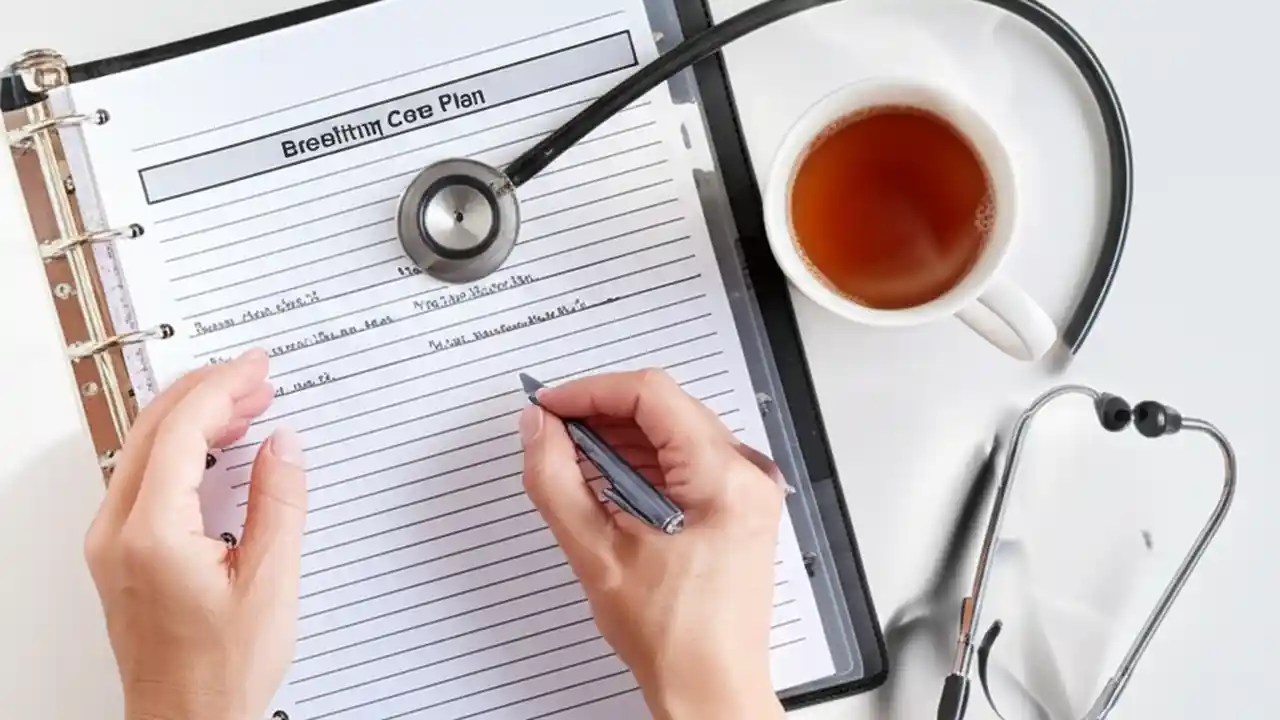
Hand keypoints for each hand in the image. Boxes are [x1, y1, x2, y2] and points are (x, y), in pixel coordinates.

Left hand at [83, 349, 307, 719]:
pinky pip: (144, 478)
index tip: (257, 368)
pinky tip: (217, 449)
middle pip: (154, 429)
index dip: (224, 388)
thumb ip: (279, 503)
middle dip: (208, 391)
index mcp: (151, 533)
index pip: (183, 431)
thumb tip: (284, 444)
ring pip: (144, 450)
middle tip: (257, 375)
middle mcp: (117, 532)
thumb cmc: (221, 672)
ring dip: (194, 417)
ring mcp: (111, 543)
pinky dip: (182, 449)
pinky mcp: (119, 553)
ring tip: (247, 404)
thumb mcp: (270, 582)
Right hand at [518, 369, 786, 719]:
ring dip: (621, 437)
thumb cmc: (671, 637)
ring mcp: (748, 488)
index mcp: (723, 479)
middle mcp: (747, 474)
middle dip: (602, 412)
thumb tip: (537, 427)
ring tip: (573, 458)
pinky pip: (688, 459)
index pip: (651, 395)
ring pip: (675, 430)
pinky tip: (608, 480)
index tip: (550, 406)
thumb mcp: (596, 553)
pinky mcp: (739, 504)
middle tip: (551, 430)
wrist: (710, 687)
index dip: (591, 392)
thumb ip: (556, 480)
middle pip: (665, 408)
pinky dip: (644, 461)